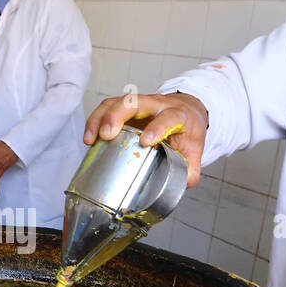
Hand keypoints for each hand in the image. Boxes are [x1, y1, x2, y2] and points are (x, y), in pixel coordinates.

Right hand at [84, 92, 208, 186]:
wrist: (187, 109)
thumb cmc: (188, 130)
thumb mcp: (195, 149)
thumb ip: (191, 169)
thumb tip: (181, 185)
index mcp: (177, 115)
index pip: (167, 117)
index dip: (157, 127)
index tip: (145, 141)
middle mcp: (156, 105)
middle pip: (134, 101)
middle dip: (117, 116)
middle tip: (107, 134)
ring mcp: (139, 104)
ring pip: (116, 102)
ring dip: (100, 118)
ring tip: (90, 139)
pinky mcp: (125, 108)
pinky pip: (107, 108)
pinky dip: (95, 120)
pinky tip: (89, 138)